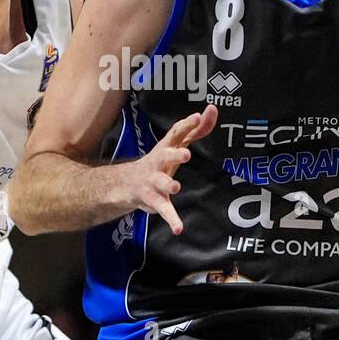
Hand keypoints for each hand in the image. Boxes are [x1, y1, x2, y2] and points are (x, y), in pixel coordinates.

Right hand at [126, 105, 216, 234]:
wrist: (125, 185)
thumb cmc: (158, 162)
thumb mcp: (174, 146)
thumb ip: (194, 131)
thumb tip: (212, 110)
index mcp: (165, 147)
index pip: (176, 133)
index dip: (187, 124)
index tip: (199, 116)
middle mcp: (158, 162)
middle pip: (164, 155)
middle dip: (174, 154)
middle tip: (186, 154)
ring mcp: (153, 181)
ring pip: (160, 182)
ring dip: (168, 184)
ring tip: (176, 187)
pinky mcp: (152, 199)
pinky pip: (163, 209)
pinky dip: (171, 219)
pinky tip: (178, 228)